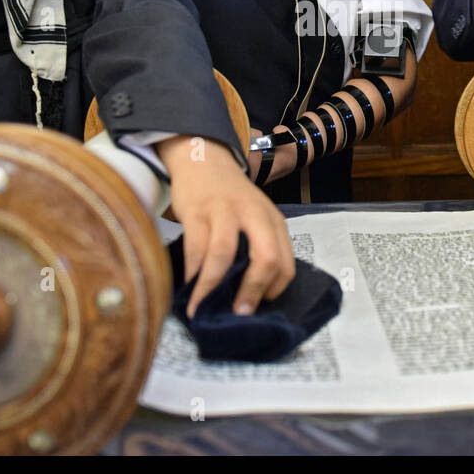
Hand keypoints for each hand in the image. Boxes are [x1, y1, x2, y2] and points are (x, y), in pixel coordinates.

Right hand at [158, 135, 295, 317]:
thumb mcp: (255, 218)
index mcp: (273, 221)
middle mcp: (254, 215)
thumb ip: (258, 247)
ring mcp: (225, 211)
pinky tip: (188, 285)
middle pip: (265, 258)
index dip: (274, 289)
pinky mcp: (197, 210)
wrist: (204, 161)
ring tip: (201, 306)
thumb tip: (250, 295)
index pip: (285, 262)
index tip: (258, 306)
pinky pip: (195, 246)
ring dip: (211, 286)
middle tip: (237, 313)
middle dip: (251, 291)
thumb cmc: (231, 199)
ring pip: (224, 254)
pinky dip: (191, 271)